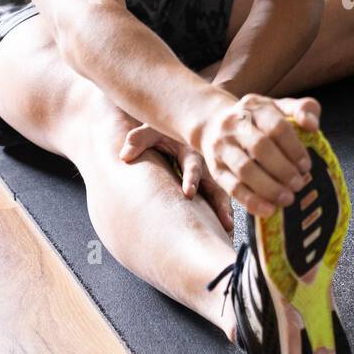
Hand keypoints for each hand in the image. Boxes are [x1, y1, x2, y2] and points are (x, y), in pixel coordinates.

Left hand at [118, 124, 233, 232]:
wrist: (176, 123)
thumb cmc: (162, 130)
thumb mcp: (150, 130)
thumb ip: (138, 140)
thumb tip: (124, 155)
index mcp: (190, 150)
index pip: (193, 166)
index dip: (191, 179)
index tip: (188, 194)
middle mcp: (204, 164)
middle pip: (215, 184)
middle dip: (220, 203)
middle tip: (224, 221)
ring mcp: (209, 175)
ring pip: (221, 193)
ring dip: (225, 211)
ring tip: (228, 230)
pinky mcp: (210, 183)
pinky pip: (219, 197)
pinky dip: (224, 212)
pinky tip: (226, 230)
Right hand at [191, 94, 321, 217]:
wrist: (212, 122)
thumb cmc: (256, 119)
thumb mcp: (279, 107)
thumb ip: (302, 109)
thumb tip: (313, 125)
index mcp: (255, 107)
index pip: (276, 126)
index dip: (293, 148)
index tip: (306, 166)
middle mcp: (234, 125)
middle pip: (260, 147)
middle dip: (282, 169)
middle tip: (299, 185)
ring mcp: (222, 147)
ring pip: (244, 169)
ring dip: (268, 187)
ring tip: (287, 199)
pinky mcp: (215, 168)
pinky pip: (231, 187)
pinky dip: (251, 201)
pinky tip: (268, 210)